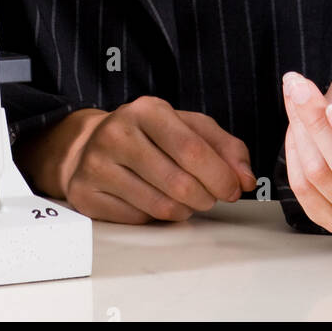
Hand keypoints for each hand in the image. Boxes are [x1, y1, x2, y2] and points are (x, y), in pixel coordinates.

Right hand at [15, 97, 257, 223]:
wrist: (89, 145)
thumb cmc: (149, 138)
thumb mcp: (187, 127)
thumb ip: (225, 147)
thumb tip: (246, 179)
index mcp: (146, 110)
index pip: (192, 149)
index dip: (220, 176)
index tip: (234, 189)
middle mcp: (117, 132)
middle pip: (179, 183)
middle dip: (206, 197)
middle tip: (210, 198)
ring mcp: (97, 163)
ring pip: (160, 206)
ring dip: (184, 210)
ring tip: (185, 199)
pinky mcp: (85, 193)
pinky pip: (138, 220)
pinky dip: (156, 218)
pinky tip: (154, 201)